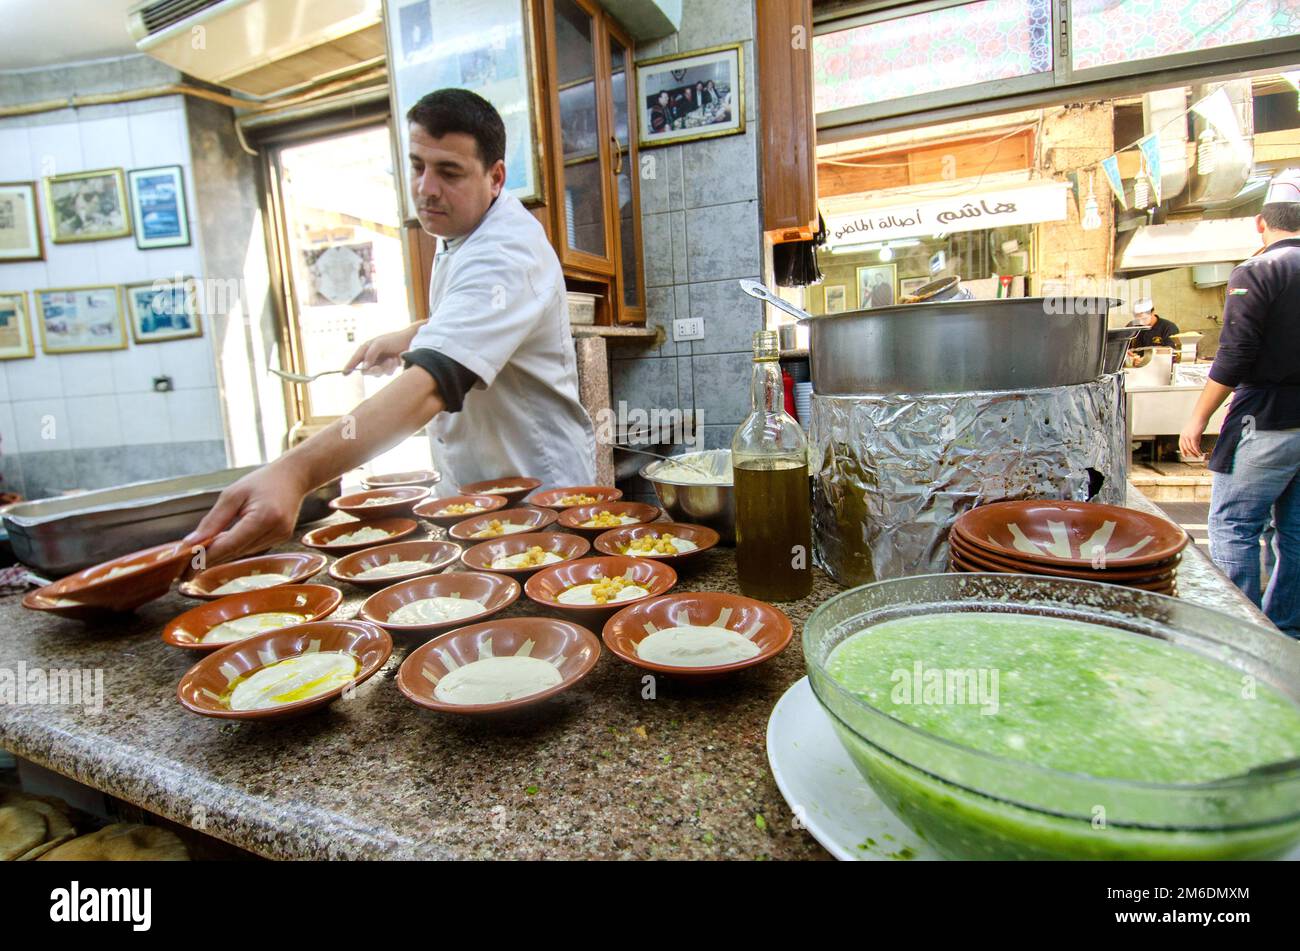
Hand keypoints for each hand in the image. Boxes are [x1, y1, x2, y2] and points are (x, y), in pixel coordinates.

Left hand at [183, 461, 309, 564]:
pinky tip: (223, 544)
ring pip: (243, 552)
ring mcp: (281, 536)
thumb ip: (213, 520)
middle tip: (187, 566)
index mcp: (264, 517)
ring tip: (201, 553)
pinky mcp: (282, 538)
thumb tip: (192, 542)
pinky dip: (236, 547)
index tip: (187, 566)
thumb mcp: (232, 495)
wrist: (293, 477)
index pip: (230, 545)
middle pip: (236, 551)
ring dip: (222, 553)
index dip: (207, 557)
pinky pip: (252, 548)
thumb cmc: (263, 481)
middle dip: (210, 558)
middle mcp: (275, 530)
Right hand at [343, 324, 421, 376]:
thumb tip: (364, 367)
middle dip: (373, 370)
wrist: (411, 341)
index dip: (349, 366)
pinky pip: (386, 373)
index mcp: (367, 348)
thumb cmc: (394, 339)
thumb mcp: (380, 344)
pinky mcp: (388, 366)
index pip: (356, 359)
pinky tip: (396, 360)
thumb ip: (370, 354)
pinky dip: (391, 368)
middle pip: (366, 370)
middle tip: (378, 368)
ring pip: (377, 373)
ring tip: (392, 359)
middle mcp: (372, 356)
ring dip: (385, 368)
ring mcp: (380, 362)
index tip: (344, 374)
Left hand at [1179, 418, 1206, 459]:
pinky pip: (1195, 446)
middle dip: (1190, 453)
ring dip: (1195, 453)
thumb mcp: (1193, 431)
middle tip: (1195, 456)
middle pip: (1186, 447)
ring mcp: (1188, 436)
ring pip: (1190, 448)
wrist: (1200, 416)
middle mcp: (1184, 435)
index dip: (1183, 450)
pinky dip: (1198, 451)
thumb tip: (1196, 444)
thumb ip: (1193, 437)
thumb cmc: (1198, 422)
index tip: (1185, 455)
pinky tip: (1201, 452)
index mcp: (1182, 434)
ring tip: (1199, 455)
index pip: (1181, 445)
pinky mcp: (1193, 436)